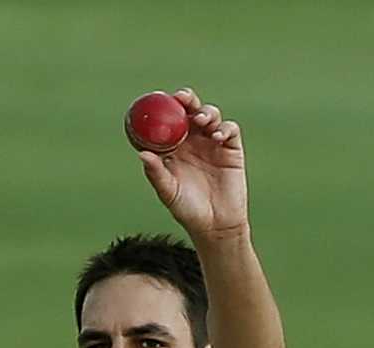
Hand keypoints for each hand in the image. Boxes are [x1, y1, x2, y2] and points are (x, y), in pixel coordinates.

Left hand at [139, 88, 248, 240]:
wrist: (215, 224)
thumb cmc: (187, 209)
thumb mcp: (168, 192)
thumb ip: (156, 173)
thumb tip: (142, 154)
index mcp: (173, 149)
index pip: (167, 123)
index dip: (163, 110)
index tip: (156, 100)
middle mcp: (192, 142)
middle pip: (189, 112)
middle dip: (186, 100)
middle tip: (181, 97)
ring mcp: (212, 143)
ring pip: (210, 116)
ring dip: (205, 113)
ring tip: (200, 120)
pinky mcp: (231, 148)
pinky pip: (229, 130)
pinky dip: (223, 128)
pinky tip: (216, 136)